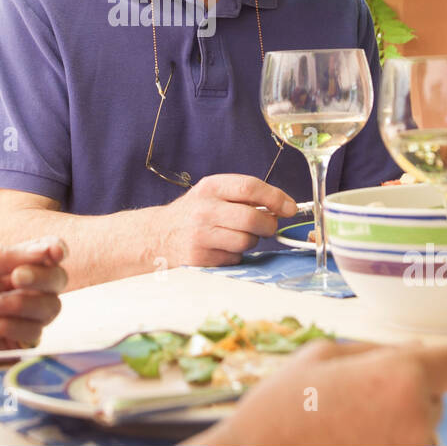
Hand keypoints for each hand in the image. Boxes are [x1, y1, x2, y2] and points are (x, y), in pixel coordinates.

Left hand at [0, 236, 67, 359]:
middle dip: (41, 277)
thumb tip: (46, 252)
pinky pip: (34, 332)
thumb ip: (7, 255)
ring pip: (51, 307)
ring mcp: (22, 318)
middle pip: (58, 279)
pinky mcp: (18, 345)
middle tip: (16, 277)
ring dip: (19, 304)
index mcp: (10, 265)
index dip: (55, 251)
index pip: (47, 254)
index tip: (54, 252)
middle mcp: (21, 289)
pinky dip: (8, 327)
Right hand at [158, 174, 296, 266]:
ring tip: (238, 237)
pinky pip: (234, 258)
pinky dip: (236, 255)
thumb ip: (243, 196)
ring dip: (251, 241)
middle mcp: (203, 210)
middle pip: (252, 217)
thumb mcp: (212, 194)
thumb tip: (282, 206)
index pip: (249, 187)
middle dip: (269, 225)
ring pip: (246, 241)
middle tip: (269, 227)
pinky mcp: (200, 258)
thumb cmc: (193, 214)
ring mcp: (200, 236)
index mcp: (210, 188)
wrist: (157, 235)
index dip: (275, 197)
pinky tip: (223, 249)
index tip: (289, 207)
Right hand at [196, 340, 446, 444]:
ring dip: (395, 424)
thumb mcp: (321, 355)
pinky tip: (351, 442)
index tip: (414, 369)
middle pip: (433, 398)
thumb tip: (416, 347)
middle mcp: (417, 419)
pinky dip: (387, 445)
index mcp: (399, 377)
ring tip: (346, 425)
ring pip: (419, 429)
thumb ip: (376, 349)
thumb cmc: (281, 408)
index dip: (434, 363)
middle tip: (354, 400)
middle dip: (404, 395)